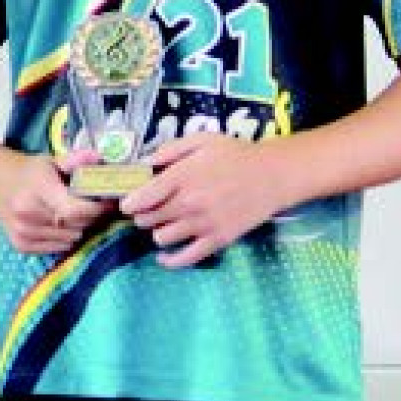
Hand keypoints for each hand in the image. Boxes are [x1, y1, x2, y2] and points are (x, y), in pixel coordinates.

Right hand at [0, 145, 110, 255]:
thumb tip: (98, 158)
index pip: (75, 210)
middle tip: (91, 206)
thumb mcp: (52, 160)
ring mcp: (23, 231)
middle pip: (76, 226)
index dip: (96, 209)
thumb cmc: (28, 172)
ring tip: (72, 214)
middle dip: (90, 217)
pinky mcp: (21, 245)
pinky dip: (64, 239)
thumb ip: (76, 160)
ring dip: (78, 229)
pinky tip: (58, 224)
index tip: (105, 201)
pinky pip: (59, 248)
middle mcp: (27, 212)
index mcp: (37, 188)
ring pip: (71, 240)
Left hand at [122, 133, 282, 267]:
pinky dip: (171, 260)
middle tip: (148, 210)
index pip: (141, 197)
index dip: (128, 202)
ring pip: (162, 238)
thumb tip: (145, 162)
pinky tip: (163, 257)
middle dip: (142, 215)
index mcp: (181, 177)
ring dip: (157, 232)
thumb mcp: (201, 140)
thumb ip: (170, 149)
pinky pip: (187, 258)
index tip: (128, 202)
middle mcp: (188, 203)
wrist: (273, 175)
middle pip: (148, 219)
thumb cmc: (235, 155)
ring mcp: (203, 224)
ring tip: (164, 224)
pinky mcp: (219, 240)